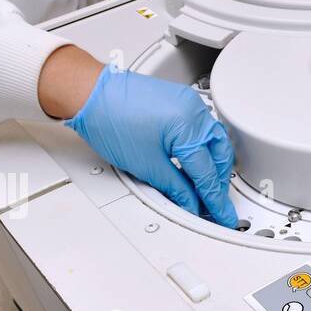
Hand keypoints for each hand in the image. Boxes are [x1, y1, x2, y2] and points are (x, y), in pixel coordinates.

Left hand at [63, 63, 236, 225]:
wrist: (89, 94)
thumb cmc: (109, 120)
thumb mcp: (147, 166)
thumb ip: (176, 188)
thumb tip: (190, 202)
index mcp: (189, 128)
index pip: (208, 174)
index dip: (214, 200)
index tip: (221, 215)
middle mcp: (195, 111)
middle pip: (220, 156)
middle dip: (218, 182)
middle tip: (213, 204)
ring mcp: (189, 103)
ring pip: (215, 141)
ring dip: (213, 165)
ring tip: (204, 186)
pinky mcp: (181, 100)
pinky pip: (203, 128)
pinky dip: (203, 148)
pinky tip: (195, 161)